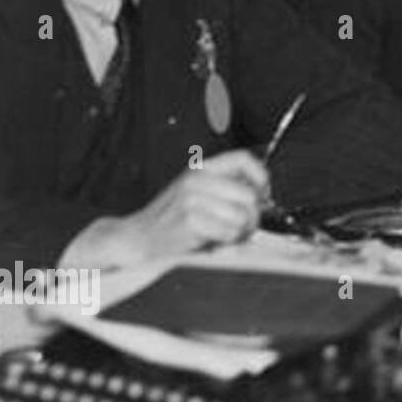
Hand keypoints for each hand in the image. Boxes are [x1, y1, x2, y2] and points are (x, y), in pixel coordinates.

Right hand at [62, 150, 270, 268]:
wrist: (137, 238)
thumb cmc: (172, 219)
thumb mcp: (198, 192)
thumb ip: (227, 187)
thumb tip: (264, 195)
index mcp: (202, 169)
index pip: (244, 159)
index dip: (261, 177)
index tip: (263, 195)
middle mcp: (197, 179)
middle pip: (250, 195)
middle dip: (253, 216)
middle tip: (241, 227)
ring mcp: (192, 199)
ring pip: (243, 216)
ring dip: (240, 232)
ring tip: (223, 235)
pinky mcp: (190, 220)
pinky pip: (229, 232)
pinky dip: (226, 241)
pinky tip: (212, 241)